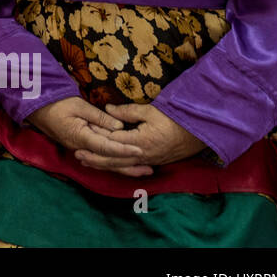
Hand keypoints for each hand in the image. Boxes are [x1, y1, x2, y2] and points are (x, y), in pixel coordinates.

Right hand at [25, 95, 149, 172]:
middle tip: (149, 169)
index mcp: (80, 137)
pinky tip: (124, 165)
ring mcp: (79, 149)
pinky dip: (113, 162)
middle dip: (129, 166)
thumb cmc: (57, 103)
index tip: (141, 151)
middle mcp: (80, 148)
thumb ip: (99, 117)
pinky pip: (99, 157)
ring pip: (104, 162)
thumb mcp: (79, 105)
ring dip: (124, 167)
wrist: (37, 108)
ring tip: (143, 170)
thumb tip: (120, 126)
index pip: (106, 147)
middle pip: (108, 161)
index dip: (124, 150)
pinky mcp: (80, 147)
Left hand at [72, 103, 205, 172]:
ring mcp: (147, 161)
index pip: (113, 140)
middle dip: (94, 157)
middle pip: (113, 159)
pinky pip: (130, 167)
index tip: (83, 129)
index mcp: (140, 142)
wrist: (200, 133)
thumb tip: (107, 110)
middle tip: (76, 154)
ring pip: (121, 166)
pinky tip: (110, 165)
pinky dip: (117, 166)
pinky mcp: (152, 162)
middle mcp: (142, 155)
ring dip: (103, 164)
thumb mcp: (151, 111)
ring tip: (86, 162)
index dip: (97, 134)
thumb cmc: (175, 119)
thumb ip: (127, 111)